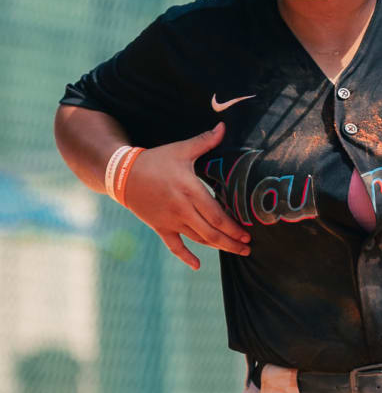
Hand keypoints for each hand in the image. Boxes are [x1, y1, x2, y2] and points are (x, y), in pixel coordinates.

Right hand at [118, 123, 250, 268]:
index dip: (234, 228)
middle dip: (232, 242)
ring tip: (235, 251)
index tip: (248, 234)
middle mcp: (182, 210)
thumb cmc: (155, 160)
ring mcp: (170, 221)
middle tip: (248, 249)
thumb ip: (205, 141)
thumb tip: (224, 126)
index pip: (217, 215)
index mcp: (190, 191)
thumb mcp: (181, 149)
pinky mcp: (159, 227)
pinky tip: (197, 265)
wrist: (122, 174)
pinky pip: (173, 246)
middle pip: (211, 232)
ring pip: (198, 240)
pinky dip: (185, 257)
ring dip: (218, 247)